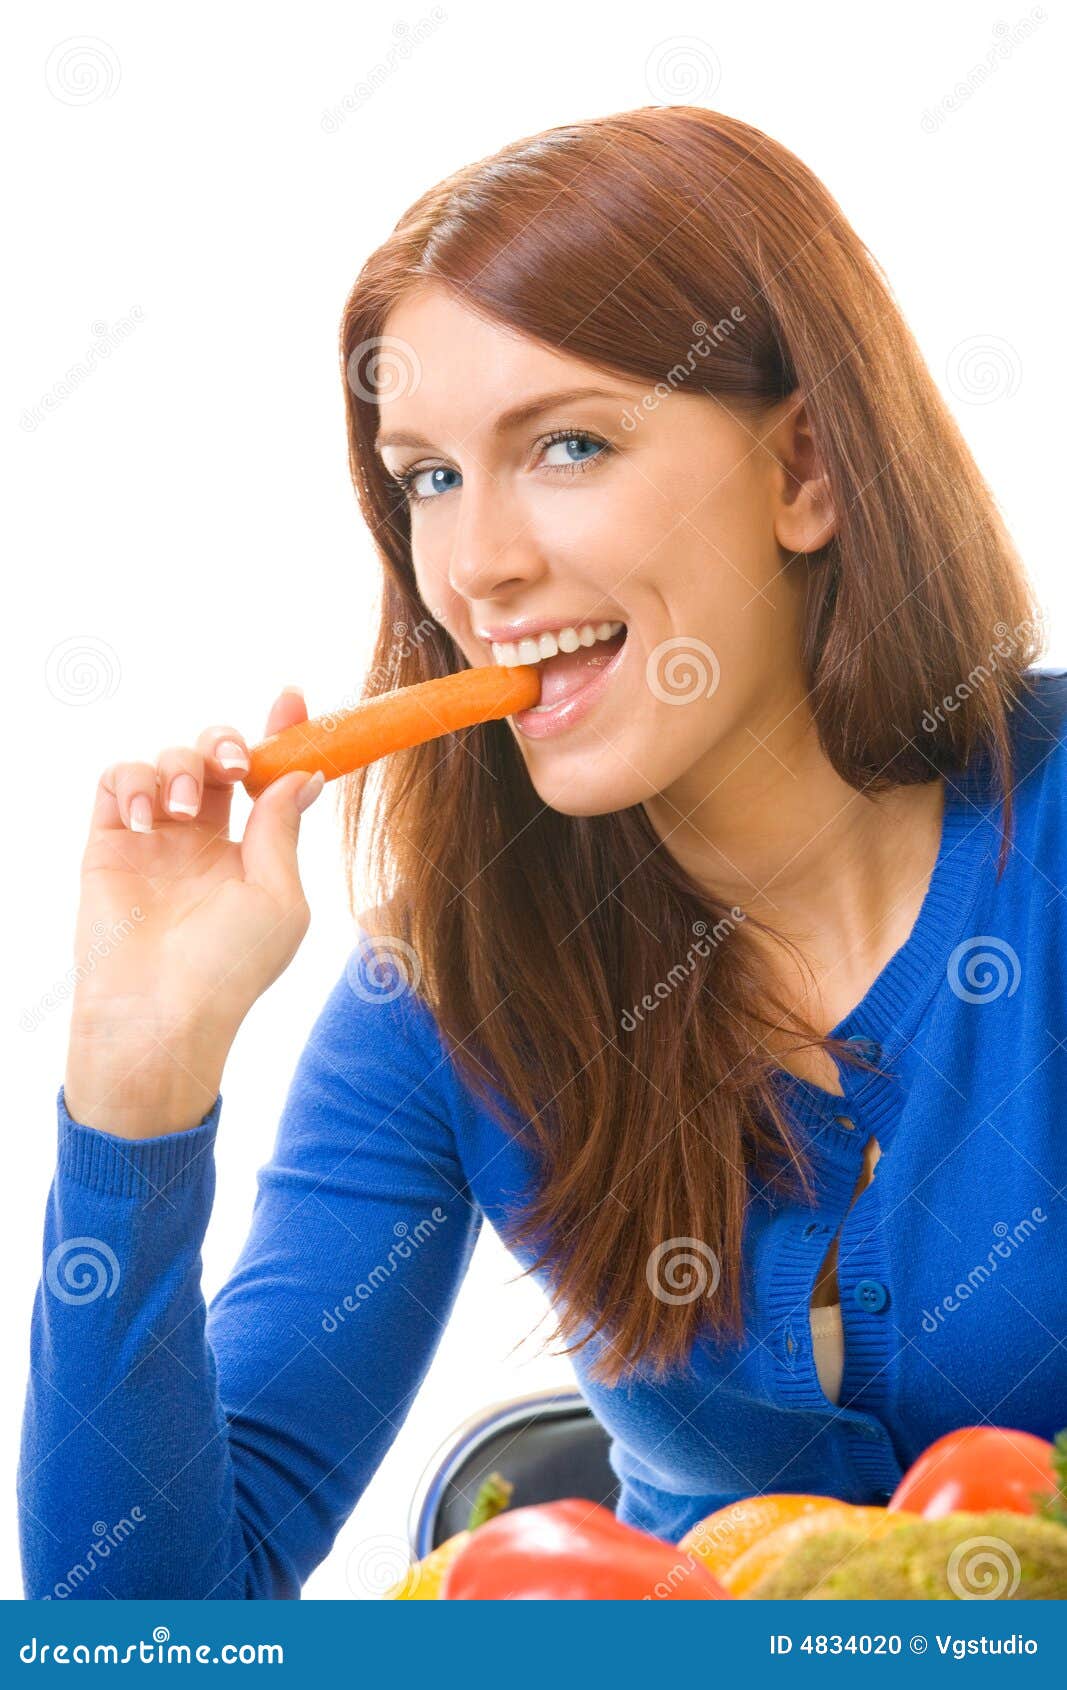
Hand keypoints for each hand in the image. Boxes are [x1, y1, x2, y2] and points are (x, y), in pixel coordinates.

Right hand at [64, 687, 322, 1136]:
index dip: (282, 734)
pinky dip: (133, 781)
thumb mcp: (279, 897)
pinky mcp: (107, 842)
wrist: (158, 1014)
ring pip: (167, 758)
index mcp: (251, 852)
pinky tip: (147, 817)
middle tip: (236, 764)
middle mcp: (203, 839)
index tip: (295, 697)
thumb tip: (304, 772)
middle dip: (228, 742)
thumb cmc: (229, 968)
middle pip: (216, 755)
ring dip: (184, 765)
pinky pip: (117, 779)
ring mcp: (154, 838)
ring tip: (189, 809)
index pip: (267, 778)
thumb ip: (281, 830)